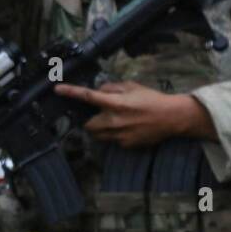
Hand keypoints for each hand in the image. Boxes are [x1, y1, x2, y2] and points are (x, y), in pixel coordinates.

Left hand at [53, 80, 217, 147]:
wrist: (173, 118)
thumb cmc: (152, 99)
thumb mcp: (132, 87)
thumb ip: (112, 88)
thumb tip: (98, 92)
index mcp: (116, 104)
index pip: (88, 96)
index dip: (70, 92)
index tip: (57, 89)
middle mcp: (115, 121)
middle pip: (88, 124)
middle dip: (89, 119)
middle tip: (98, 114)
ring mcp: (120, 135)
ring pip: (98, 134)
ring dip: (99, 128)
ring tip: (113, 121)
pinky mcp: (126, 145)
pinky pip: (112, 140)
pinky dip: (113, 135)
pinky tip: (126, 128)